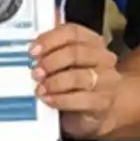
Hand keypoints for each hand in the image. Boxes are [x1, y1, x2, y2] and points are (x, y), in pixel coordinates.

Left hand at [29, 21, 121, 138]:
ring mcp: (107, 79)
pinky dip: (61, 99)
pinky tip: (49, 99)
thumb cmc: (80, 81)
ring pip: (78, 77)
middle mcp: (103, 57)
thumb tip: (32, 49)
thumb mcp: (67, 63)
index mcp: (92, 41)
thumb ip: (52, 52)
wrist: (102, 108)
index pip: (72, 32)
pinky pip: (81, 99)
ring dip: (54, 82)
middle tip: (35, 72)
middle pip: (76, 53)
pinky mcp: (105, 101)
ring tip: (40, 88)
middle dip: (51, 62)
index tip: (33, 50)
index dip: (50, 39)